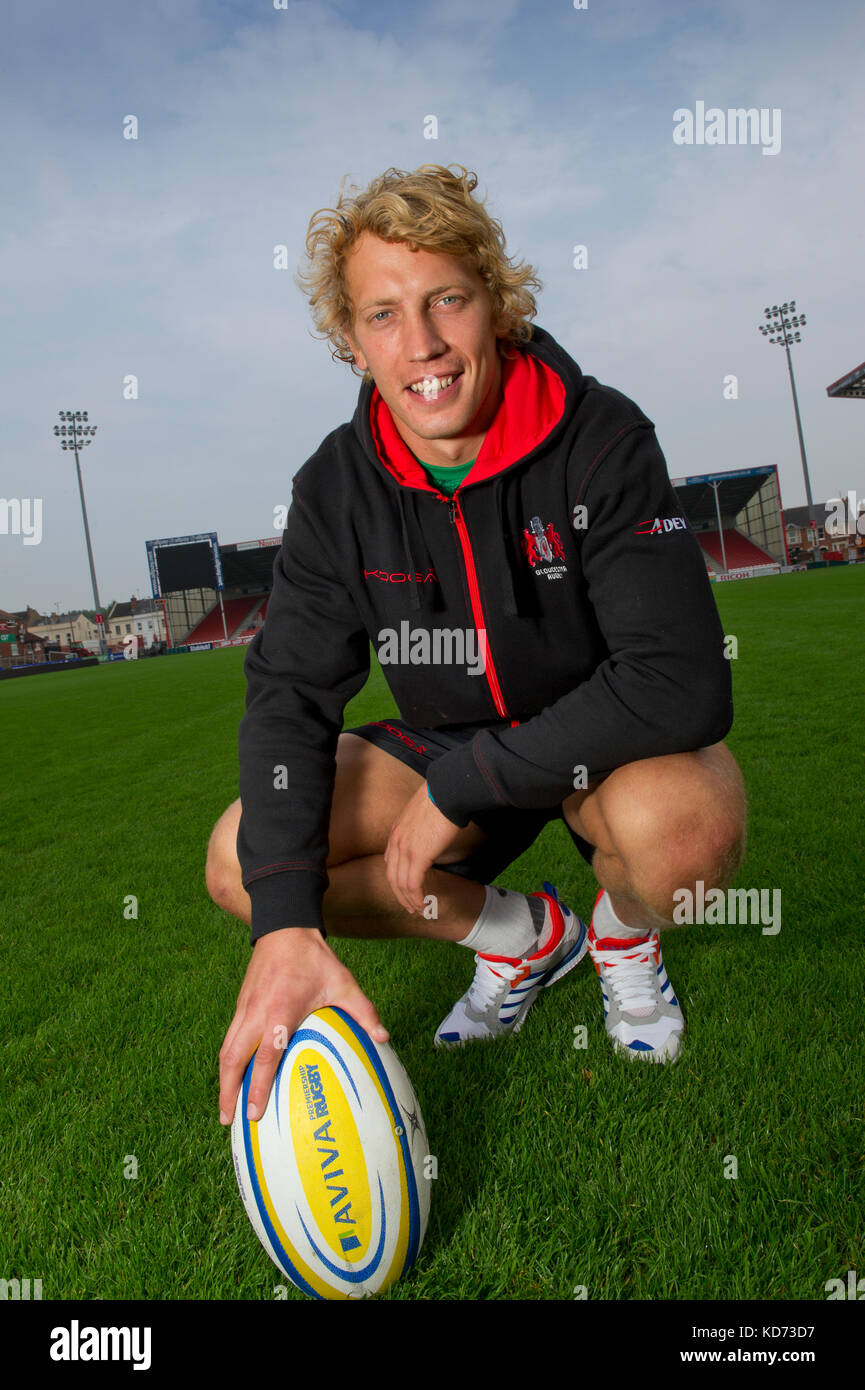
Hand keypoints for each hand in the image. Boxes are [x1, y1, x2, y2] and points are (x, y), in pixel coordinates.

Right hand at [218, 926, 387, 1125]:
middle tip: (230, 1120)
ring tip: (226, 1108)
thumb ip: (363, 1011)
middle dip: (228, 1091)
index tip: (254, 1112)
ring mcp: (244, 1008)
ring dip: (223, 1079)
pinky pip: (229, 1038)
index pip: (265, 1056)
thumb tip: (384, 1038)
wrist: (285, 926)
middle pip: (232, 1059)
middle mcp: (256, 1012)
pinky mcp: (240, 1005)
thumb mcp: (343, 982)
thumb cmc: (315, 958)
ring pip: (225, 1050)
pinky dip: (227, 1061)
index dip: (257, 1086)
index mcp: (281, 1010)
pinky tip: (232, 1076)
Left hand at [384, 782, 461, 914]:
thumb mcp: (421, 812)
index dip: (396, 878)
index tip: (404, 888)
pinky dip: (416, 897)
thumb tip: (432, 831)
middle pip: (392, 876)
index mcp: (396, 831)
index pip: (390, 861)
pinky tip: (423, 904)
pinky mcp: (418, 856)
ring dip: (409, 900)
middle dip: (399, 894)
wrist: (446, 792)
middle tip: (409, 906)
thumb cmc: (440, 798)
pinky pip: (413, 884)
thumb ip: (420, 825)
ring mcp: (405, 849)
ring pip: (401, 883)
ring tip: (417, 910)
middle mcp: (396, 841)